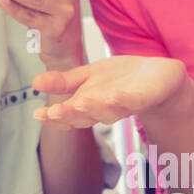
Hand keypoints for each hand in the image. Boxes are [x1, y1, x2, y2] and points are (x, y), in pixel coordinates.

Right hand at [31, 55, 188, 127]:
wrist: (159, 77)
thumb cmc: (122, 79)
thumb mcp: (88, 76)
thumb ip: (63, 82)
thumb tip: (34, 83)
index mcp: (89, 105)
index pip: (69, 114)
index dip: (54, 117)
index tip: (39, 114)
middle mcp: (106, 109)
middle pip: (86, 116)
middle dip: (70, 115)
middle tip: (55, 112)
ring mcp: (126, 105)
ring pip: (108, 112)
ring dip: (94, 108)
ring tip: (79, 102)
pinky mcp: (146, 97)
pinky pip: (134, 100)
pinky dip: (123, 99)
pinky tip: (113, 95)